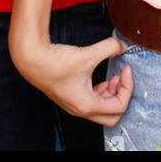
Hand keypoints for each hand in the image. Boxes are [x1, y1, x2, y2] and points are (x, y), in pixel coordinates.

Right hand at [9, 34, 132, 125]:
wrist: (33, 60)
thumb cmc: (55, 63)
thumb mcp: (88, 54)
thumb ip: (109, 48)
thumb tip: (122, 46)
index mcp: (87, 105)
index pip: (119, 107)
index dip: (127, 87)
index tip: (126, 70)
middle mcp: (81, 110)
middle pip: (112, 116)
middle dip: (121, 95)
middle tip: (121, 77)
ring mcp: (75, 105)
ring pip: (102, 110)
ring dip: (111, 95)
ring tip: (113, 77)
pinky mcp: (72, 97)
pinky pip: (93, 102)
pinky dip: (101, 92)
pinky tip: (101, 79)